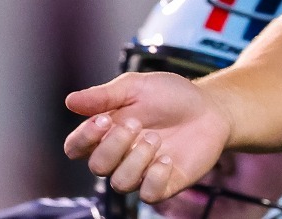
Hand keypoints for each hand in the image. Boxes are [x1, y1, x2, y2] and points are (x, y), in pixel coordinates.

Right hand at [63, 70, 233, 204]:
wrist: (211, 108)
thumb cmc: (171, 96)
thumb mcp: (137, 86)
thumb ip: (104, 95)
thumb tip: (70, 101)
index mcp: (106, 133)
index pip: (75, 148)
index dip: (84, 138)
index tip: (104, 119)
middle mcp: (119, 157)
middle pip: (97, 166)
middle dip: (114, 145)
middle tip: (137, 123)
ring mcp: (141, 173)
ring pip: (120, 183)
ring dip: (137, 159)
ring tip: (156, 138)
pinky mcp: (164, 184)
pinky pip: (147, 194)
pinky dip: (155, 177)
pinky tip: (168, 158)